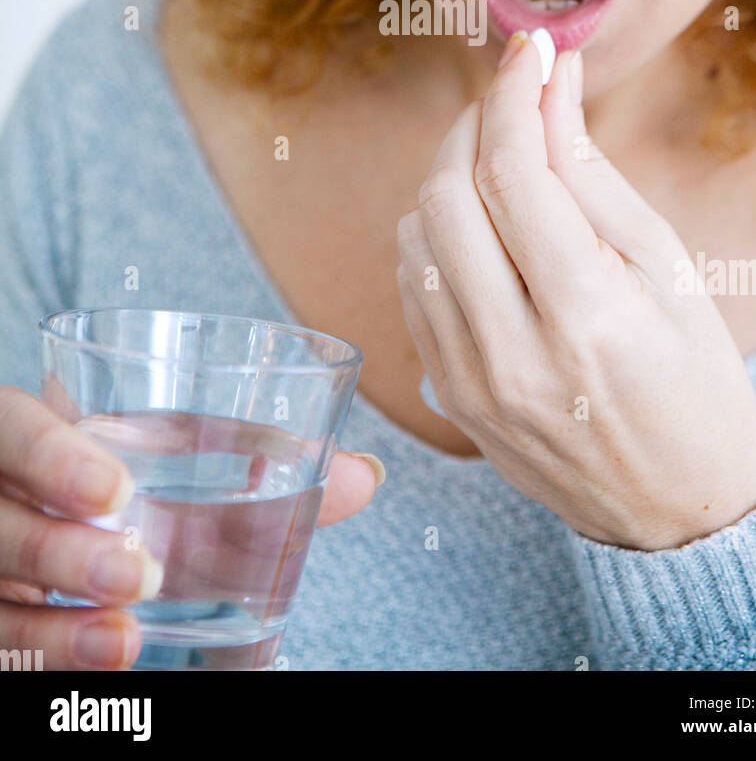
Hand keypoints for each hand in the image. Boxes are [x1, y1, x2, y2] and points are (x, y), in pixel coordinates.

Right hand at [0, 386, 381, 667]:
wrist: (64, 516)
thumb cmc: (128, 478)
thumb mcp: (174, 459)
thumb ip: (261, 463)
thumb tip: (369, 476)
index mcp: (20, 434)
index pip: (11, 431)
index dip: (51, 458)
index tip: (116, 491)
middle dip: (62, 556)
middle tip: (142, 574)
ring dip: (58, 632)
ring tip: (124, 643)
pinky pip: (5, 655)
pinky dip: (50, 666)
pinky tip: (104, 673)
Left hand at [396, 33, 755, 549]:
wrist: (677, 511)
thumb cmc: (694, 382)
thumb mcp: (667, 269)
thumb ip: (593, 174)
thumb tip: (550, 86)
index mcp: (586, 317)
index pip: (515, 173)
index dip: (514, 95)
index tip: (530, 52)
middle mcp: (512, 354)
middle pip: (446, 197)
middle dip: (472, 125)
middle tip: (511, 100)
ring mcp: (468, 382)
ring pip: (415, 238)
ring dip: (448, 178)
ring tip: (500, 164)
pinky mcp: (447, 395)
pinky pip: (413, 286)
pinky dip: (435, 235)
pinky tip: (479, 225)